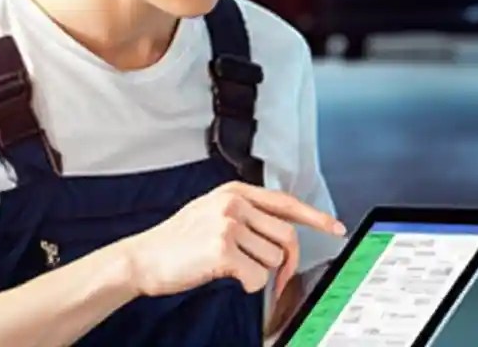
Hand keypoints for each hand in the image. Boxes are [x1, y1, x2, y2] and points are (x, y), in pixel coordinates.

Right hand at [121, 181, 345, 300]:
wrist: (142, 258)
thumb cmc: (177, 242)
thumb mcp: (210, 213)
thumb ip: (244, 214)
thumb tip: (280, 234)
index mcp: (233, 192)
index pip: (285, 202)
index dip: (314, 216)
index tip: (335, 227)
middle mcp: (233, 204)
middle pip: (286, 235)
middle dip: (288, 261)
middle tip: (280, 276)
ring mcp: (227, 224)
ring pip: (271, 259)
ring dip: (257, 272)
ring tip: (230, 268)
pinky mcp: (222, 249)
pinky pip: (255, 277)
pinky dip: (246, 285)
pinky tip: (224, 276)